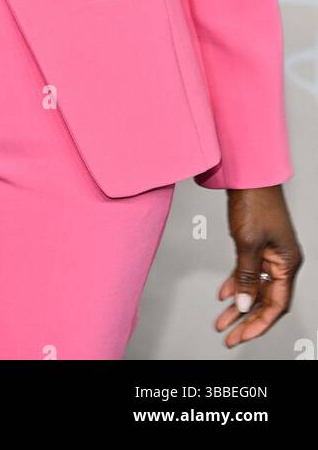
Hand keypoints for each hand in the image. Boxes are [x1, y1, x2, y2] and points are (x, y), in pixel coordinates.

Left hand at [216, 185, 301, 346]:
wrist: (248, 173)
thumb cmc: (254, 202)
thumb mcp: (248, 244)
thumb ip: (247, 277)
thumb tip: (245, 305)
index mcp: (287, 263)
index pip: (276, 304)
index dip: (259, 324)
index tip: (242, 336)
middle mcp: (281, 260)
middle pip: (266, 299)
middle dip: (246, 319)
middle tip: (229, 335)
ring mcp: (269, 252)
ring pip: (255, 287)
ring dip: (239, 304)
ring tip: (222, 321)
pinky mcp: (257, 243)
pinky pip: (248, 271)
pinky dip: (237, 284)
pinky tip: (224, 294)